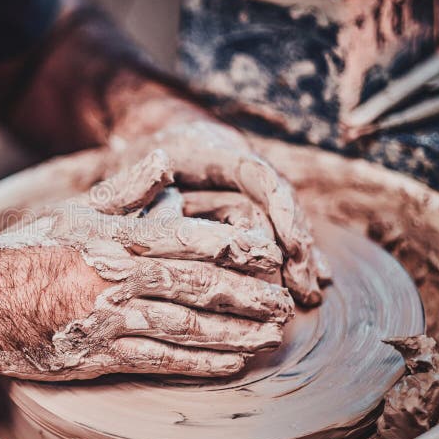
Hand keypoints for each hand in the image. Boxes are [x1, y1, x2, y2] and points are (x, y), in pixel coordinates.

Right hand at [0, 151, 294, 380]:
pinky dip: (200, 363)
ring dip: (234, 332)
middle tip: (283, 304)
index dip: (235, 248)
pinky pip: (162, 359)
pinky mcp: (103, 355)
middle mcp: (121, 277)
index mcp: (118, 238)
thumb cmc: (26, 252)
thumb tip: (166, 161)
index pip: (189, 239)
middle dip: (247, 296)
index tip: (270, 255)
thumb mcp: (74, 210)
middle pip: (199, 286)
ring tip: (269, 336)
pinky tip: (229, 363)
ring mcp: (114, 318)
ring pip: (188, 325)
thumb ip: (125, 189)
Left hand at [109, 121, 331, 304]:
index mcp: (210, 149)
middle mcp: (235, 162)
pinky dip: (292, 253)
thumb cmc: (129, 164)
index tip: (292, 248)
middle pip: (278, 201)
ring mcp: (244, 182)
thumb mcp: (126, 172)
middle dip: (297, 244)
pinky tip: (307, 281)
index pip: (256, 175)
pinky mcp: (246, 201)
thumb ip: (139, 180)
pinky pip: (276, 227)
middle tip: (305, 287)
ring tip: (311, 293)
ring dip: (300, 254)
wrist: (143, 144)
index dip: (279, 210)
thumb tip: (161, 170)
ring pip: (282, 216)